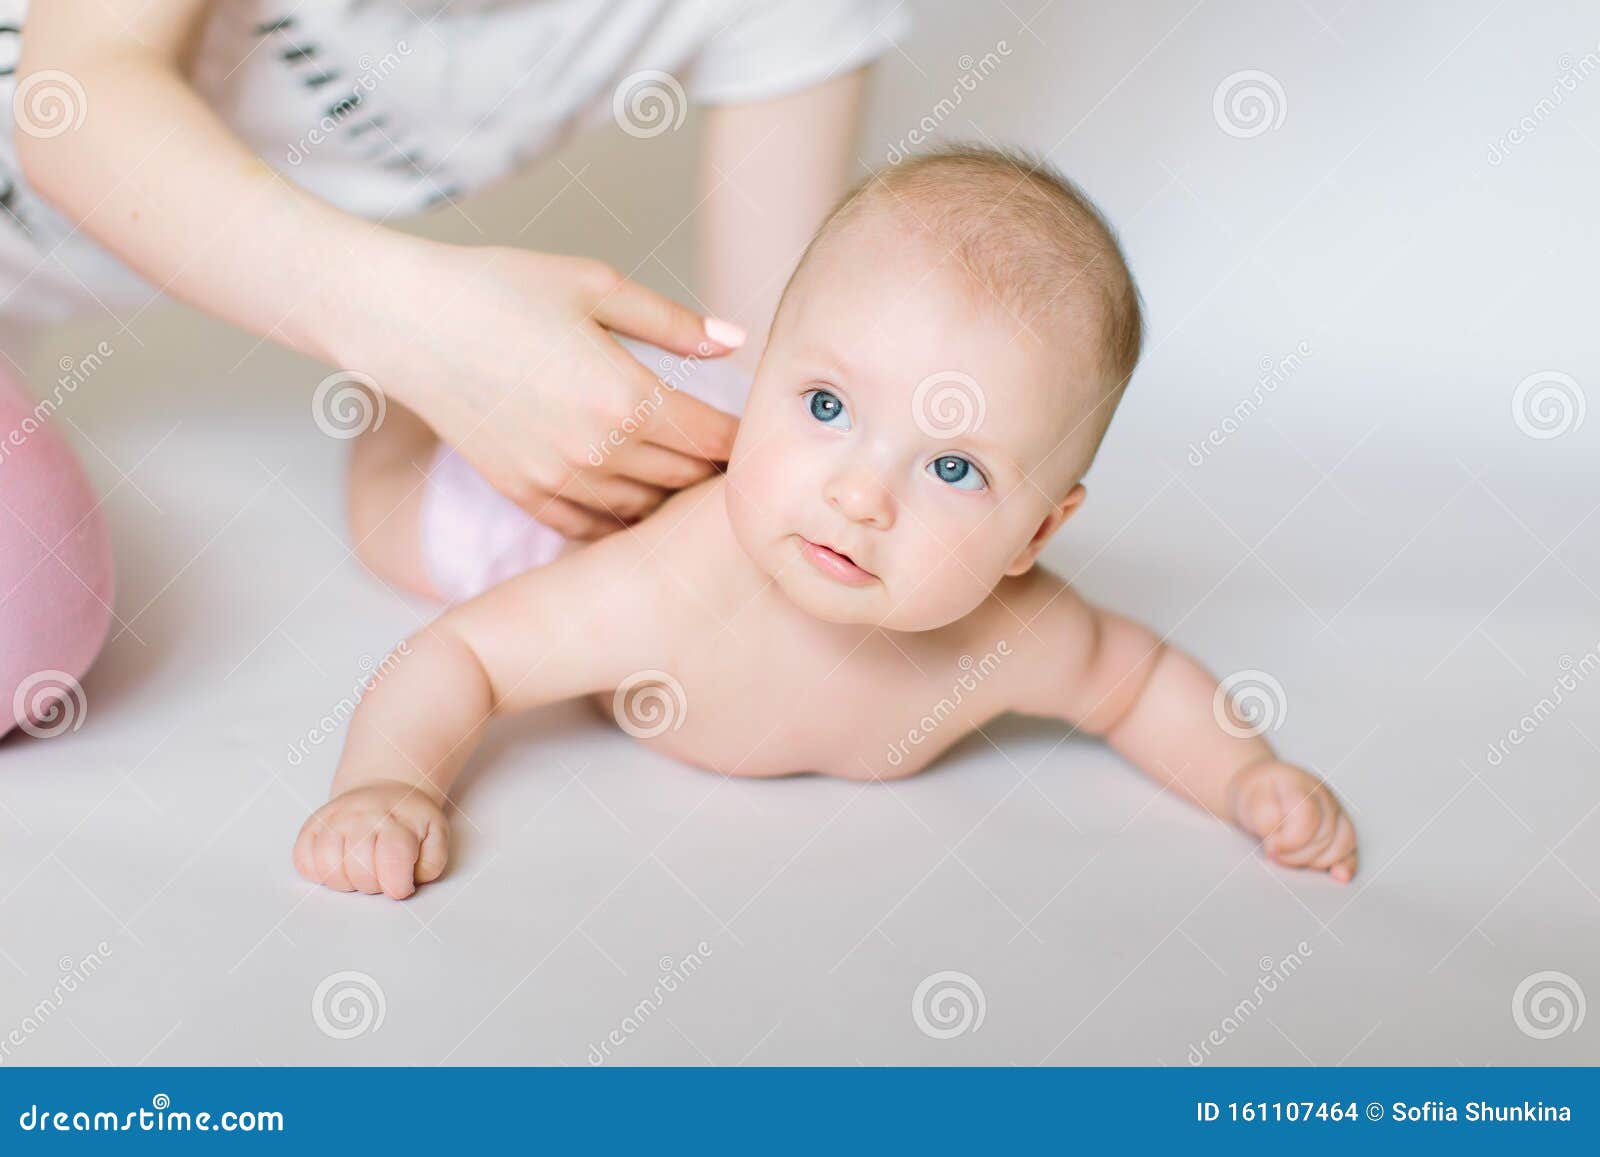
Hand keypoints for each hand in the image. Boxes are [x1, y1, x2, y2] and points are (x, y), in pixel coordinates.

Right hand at [292, 781, 448, 899]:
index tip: (402, 886)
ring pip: (329, 870)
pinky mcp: (311, 826)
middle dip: (374, 886)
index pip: (392, 862)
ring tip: (361, 870)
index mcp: (396, 821)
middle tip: (382, 874)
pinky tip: (338, 865)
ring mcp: (333, 820)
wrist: (386, 788)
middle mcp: (361, 816)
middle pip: (360, 873)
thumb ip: (432, 862)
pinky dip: (319, 872)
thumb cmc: (410, 820)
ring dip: (347, 882)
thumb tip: (409, 881)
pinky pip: (303, 861)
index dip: (397, 886)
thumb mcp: (436, 834)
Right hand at [353, 240, 746, 538]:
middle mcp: (597, 451)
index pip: (714, 440)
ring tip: (686, 473)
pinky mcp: (526, 494)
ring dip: (671, 495)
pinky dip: (622, 519)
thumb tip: (735, 343)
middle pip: (686, 480)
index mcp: (624, 395)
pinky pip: (594, 528)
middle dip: (713, 468)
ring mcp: (559, 480)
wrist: (409, 322)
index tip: (755, 428)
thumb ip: (672, 323)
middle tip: (730, 455)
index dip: (743, 438)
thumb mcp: (595, 285)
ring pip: (645, 509)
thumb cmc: (501, 289)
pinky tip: (635, 498)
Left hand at [1226, 759, 1357, 882]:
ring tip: (1292, 858)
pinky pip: (1351, 851)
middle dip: (1296, 855)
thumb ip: (1263, 818)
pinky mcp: (1341, 829)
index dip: (1290, 841)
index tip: (1271, 849)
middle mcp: (1324, 797)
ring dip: (1314, 861)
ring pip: (1341, 846)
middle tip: (1275, 854)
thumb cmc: (1256, 794)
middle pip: (1324, 836)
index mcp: (1300, 785)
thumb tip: (1277, 844)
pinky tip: (1338, 875)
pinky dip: (1346, 865)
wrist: (1263, 788)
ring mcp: (1336, 812)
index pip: (1308, 817)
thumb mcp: (1248, 800)